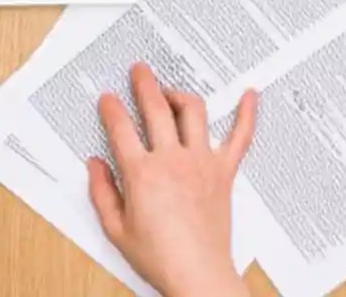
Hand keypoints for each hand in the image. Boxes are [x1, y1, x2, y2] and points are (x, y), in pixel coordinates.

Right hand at [87, 64, 257, 296]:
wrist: (197, 275)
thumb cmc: (158, 257)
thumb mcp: (115, 229)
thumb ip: (102, 192)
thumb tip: (95, 164)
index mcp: (141, 173)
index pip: (120, 127)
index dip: (111, 108)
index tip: (107, 99)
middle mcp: (171, 160)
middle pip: (155, 108)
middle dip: (143, 83)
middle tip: (138, 71)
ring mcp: (201, 162)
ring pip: (193, 112)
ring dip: (179, 94)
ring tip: (171, 90)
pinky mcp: (224, 172)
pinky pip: (240, 137)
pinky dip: (247, 114)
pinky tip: (250, 95)